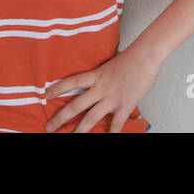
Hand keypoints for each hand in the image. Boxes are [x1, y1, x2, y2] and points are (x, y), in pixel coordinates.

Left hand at [43, 43, 161, 132]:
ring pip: (91, 118)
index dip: (58, 88)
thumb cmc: (133, 57)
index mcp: (97, 75)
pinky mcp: (125, 105)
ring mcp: (112, 98)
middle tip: (49, 127)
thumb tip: (99, 78)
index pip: (72, 82)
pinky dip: (111, 133)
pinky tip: (107, 138)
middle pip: (76, 105)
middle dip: (60, 118)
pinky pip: (116, 124)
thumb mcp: (111, 63)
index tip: (46, 94)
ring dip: (79, 131)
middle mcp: (101, 88)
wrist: (147, 55)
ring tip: (71, 138)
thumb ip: (103, 74)